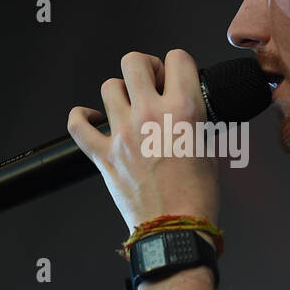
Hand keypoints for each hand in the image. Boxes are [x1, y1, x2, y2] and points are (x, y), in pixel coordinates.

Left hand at [66, 49, 220, 233]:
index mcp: (184, 111)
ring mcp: (124, 134)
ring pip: (108, 87)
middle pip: (134, 62)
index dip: (177, 65)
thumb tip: (191, 112)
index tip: (176, 76)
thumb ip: (198, 123)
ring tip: (128, 106)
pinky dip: (81, 118)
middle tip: (151, 83)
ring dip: (119, 92)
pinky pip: (78, 125)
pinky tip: (91, 119)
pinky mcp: (104, 156)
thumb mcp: (211, 151)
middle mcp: (151, 116)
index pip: (177, 59)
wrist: (176, 230)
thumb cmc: (197, 198)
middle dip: (144, 67)